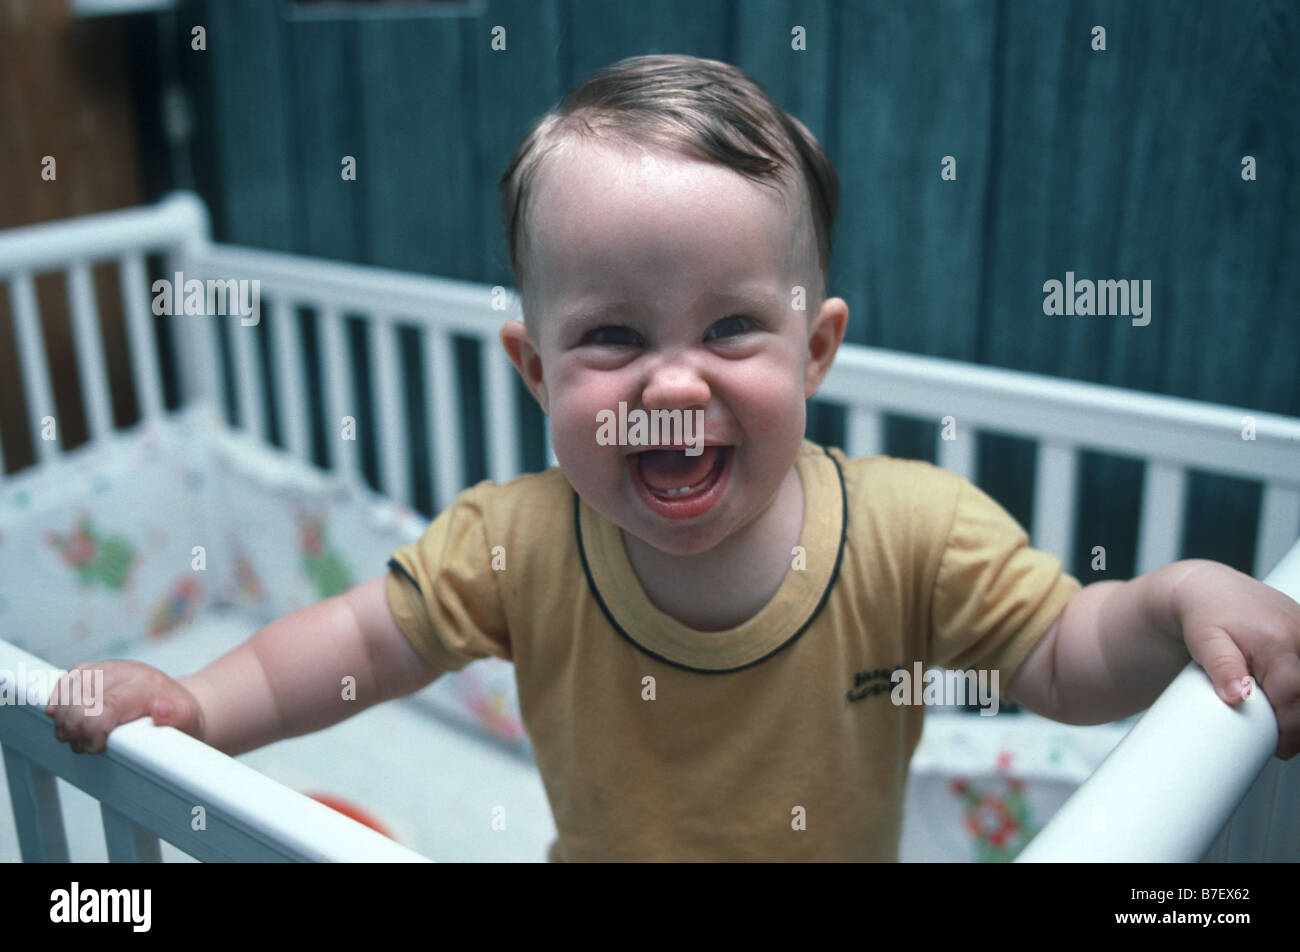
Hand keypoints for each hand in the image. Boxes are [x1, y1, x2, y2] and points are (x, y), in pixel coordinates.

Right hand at [44, 660, 204, 754]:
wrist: (179, 703)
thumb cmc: (181, 717)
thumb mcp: (189, 721)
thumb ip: (178, 717)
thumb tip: (161, 709)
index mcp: (147, 685)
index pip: (107, 705)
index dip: (92, 729)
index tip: (94, 748)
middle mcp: (127, 672)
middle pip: (83, 698)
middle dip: (75, 727)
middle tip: (82, 746)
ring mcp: (110, 668)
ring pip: (71, 687)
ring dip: (64, 716)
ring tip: (71, 737)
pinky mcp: (98, 670)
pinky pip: (69, 678)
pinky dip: (59, 697)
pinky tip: (59, 714)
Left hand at [1173, 561, 1299, 758]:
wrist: (1207, 589)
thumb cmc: (1203, 615)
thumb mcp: (1205, 642)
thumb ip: (1222, 668)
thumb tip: (1237, 697)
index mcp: (1278, 641)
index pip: (1293, 700)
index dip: (1288, 730)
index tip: (1278, 749)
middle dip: (1298, 725)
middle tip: (1280, 741)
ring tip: (1285, 723)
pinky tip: (1293, 702)